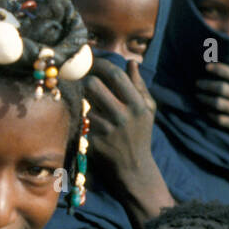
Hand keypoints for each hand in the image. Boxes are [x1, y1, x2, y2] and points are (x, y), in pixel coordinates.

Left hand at [84, 58, 157, 186]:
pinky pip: (81, 120)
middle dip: (86, 79)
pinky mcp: (92, 141)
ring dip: (83, 99)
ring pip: (84, 102)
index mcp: (137, 105)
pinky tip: (86, 119)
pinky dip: (81, 116)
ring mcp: (105, 129)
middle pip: (93, 85)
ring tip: (87, 101)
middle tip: (83, 78)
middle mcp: (122, 116)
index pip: (115, 75)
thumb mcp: (147, 110)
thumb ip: (139, 85)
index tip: (92, 60)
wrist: (133, 168)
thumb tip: (131, 62)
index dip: (101, 64)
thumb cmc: (140, 133)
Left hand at [194, 63, 228, 186]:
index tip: (207, 66)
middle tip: (198, 83)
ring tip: (198, 95)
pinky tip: (205, 110)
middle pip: (223, 89)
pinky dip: (211, 115)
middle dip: (207, 85)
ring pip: (219, 104)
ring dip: (205, 99)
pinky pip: (220, 120)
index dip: (220, 69)